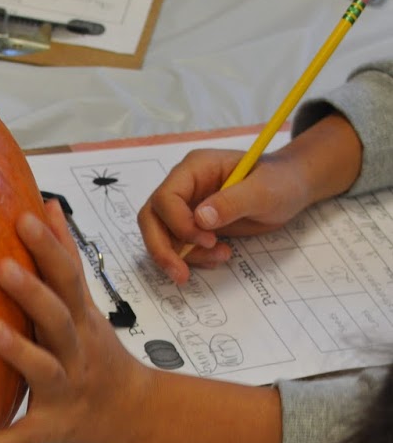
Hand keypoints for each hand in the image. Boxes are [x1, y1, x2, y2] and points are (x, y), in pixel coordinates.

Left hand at [0, 205, 152, 442]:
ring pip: (45, 368)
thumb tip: (48, 205)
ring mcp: (66, 389)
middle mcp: (76, 351)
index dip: (49, 247)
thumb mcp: (88, 305)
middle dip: (33, 292)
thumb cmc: (100, 356)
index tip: (24, 217)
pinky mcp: (54, 426)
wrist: (136, 415)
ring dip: (19, 351)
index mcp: (81, 319)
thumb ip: (66, 258)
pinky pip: (24, 436)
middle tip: (1, 266)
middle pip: (59, 317)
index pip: (68, 276)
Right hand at [137, 148, 315, 283]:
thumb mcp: (263, 190)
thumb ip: (232, 202)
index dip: (178, 223)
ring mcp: (187, 206)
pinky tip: (220, 257)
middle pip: (151, 219)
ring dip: (183, 257)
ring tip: (221, 258)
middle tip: (180, 274)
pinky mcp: (193, 226)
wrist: (291, 188)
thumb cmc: (280, 181)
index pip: (165, 197)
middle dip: (162, 249)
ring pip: (162, 237)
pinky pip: (179, 247)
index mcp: (195, 168)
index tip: (207, 240)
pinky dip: (194, 259)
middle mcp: (184, 186)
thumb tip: (200, 219)